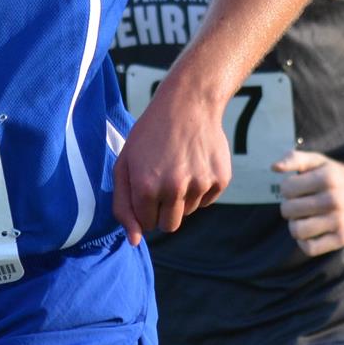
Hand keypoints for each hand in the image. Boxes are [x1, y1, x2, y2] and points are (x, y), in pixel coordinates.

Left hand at [114, 84, 229, 241]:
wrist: (188, 103)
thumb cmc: (150, 135)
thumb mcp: (124, 164)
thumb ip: (123, 206)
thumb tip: (134, 241)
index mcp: (145, 185)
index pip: (146, 224)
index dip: (144, 208)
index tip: (145, 188)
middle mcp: (174, 187)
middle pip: (169, 226)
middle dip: (163, 211)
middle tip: (162, 181)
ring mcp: (200, 184)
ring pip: (189, 213)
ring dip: (182, 197)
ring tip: (178, 166)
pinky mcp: (220, 180)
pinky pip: (207, 200)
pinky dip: (200, 188)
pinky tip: (194, 163)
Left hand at [274, 150, 343, 255]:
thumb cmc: (336, 176)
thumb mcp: (318, 161)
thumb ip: (295, 159)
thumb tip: (274, 167)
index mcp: (326, 178)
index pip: (286, 189)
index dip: (286, 189)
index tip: (296, 189)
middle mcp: (333, 200)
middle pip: (289, 210)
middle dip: (289, 207)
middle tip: (299, 204)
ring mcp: (339, 221)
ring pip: (297, 230)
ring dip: (294, 225)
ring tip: (302, 218)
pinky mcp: (342, 238)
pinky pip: (310, 248)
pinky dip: (304, 242)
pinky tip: (308, 233)